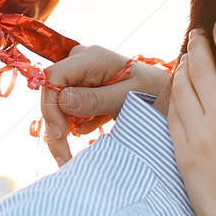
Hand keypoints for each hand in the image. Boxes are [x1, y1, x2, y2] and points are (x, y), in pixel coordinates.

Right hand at [41, 45, 171, 164]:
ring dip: (65, 129)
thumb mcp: (128, 98)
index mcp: (91, 58)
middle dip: (55, 126)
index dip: (51, 106)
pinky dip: (77, 125)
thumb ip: (96, 99)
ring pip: (56, 105)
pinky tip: (95, 126)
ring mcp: (78, 74)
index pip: (53, 77)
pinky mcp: (80, 88)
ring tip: (80, 145)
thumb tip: (62, 100)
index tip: (60, 134)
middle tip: (64, 157)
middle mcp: (80, 62)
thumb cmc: (152, 92)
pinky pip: (66, 109)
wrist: (164, 94)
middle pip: (51, 94)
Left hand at [167, 20, 215, 215]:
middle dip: (199, 45)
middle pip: (203, 69)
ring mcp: (198, 137)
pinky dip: (173, 95)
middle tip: (197, 33)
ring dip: (183, 67)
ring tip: (186, 55)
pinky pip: (173, 115)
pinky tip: (177, 87)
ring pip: (184, 89)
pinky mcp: (182, 154)